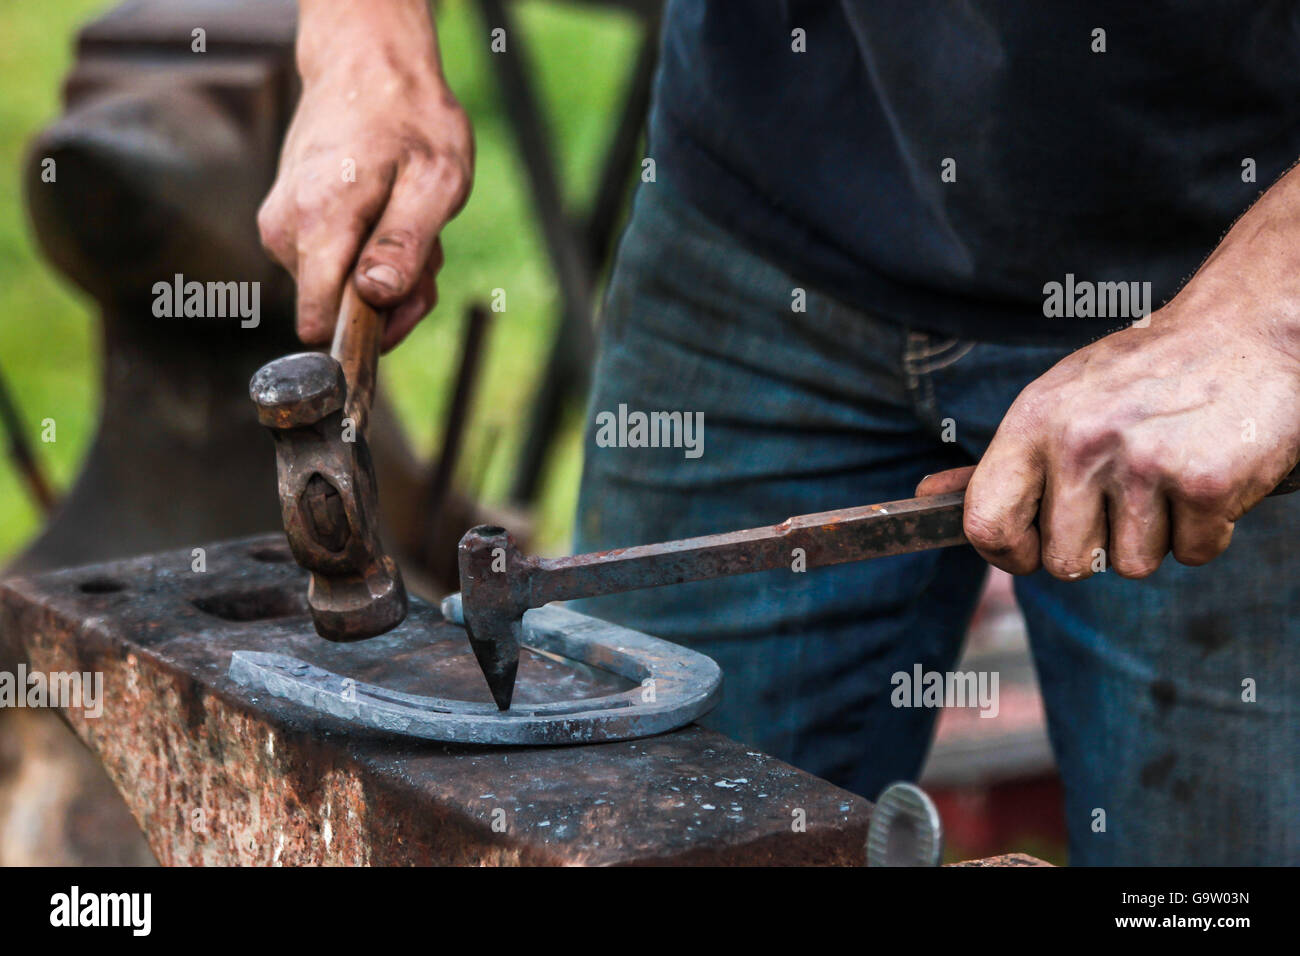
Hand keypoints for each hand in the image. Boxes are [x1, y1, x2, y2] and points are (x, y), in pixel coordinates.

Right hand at [257, 0, 472, 349]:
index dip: (371, 329)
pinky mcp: (284, 228)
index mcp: (319, 221)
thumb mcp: (436, 182)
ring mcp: (279, 229)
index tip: (406, 302)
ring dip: (388, 273)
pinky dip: (371, 256)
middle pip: (341, 312)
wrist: (366, 69)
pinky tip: (388, 218)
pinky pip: (334, 270)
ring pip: (342, 293)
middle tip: (426, 250)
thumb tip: (376, 298)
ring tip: (408, 224)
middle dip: (393, 296)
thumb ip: (405, 245)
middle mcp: (285, 230)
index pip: (320, 322)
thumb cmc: (410, 121)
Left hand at [941, 297, 1299, 579]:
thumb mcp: (1060, 401)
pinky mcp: (1205, 483)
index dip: (1006, 553)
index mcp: (1034, 422)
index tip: (1033, 548)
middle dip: (1097, 547)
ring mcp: (1143, 463)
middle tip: (1124, 497)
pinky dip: (1206, 530)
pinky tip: (1206, 476)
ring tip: (1168, 475)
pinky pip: (1194, 554)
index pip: (984, 522)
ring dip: (1156, 536)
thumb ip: (1002, 462)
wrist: (1249, 328)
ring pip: (1131, 565)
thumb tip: (927, 497)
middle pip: (1066, 564)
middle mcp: (1080, 442)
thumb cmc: (1145, 375)